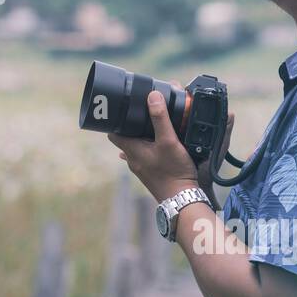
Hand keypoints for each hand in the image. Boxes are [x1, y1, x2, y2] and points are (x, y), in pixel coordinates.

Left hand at [107, 86, 235, 203]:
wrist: (183, 200)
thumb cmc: (173, 172)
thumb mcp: (168, 141)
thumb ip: (160, 118)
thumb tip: (153, 96)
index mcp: (131, 150)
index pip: (113, 132)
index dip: (115, 120)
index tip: (122, 109)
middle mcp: (133, 160)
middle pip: (125, 139)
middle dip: (131, 127)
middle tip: (141, 114)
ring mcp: (141, 169)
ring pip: (136, 148)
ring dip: (142, 138)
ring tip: (153, 126)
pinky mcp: (152, 174)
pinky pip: (146, 157)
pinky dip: (151, 149)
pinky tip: (160, 145)